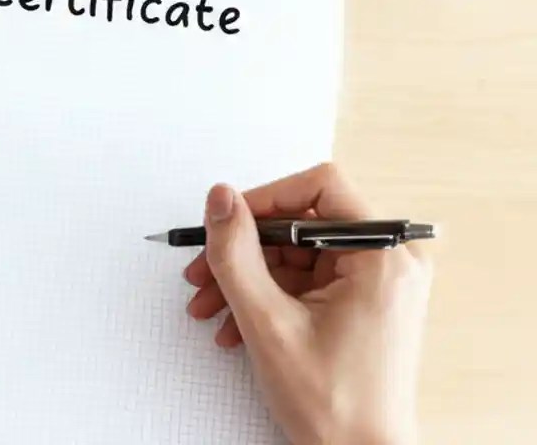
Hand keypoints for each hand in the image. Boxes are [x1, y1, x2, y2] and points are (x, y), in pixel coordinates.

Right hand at [182, 164, 431, 444]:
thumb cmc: (335, 406)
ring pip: (297, 253)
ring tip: (211, 307)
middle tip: (203, 272)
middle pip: (303, 222)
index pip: (320, 187)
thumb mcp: (268, 322)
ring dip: (247, 278)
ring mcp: (378, 283)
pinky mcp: (364, 302)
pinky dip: (267, 296)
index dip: (265, 200)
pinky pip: (306, 279)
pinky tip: (236, 325)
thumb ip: (236, 253)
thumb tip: (220, 199)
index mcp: (383, 258)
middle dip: (245, 250)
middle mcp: (390, 262)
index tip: (227, 223)